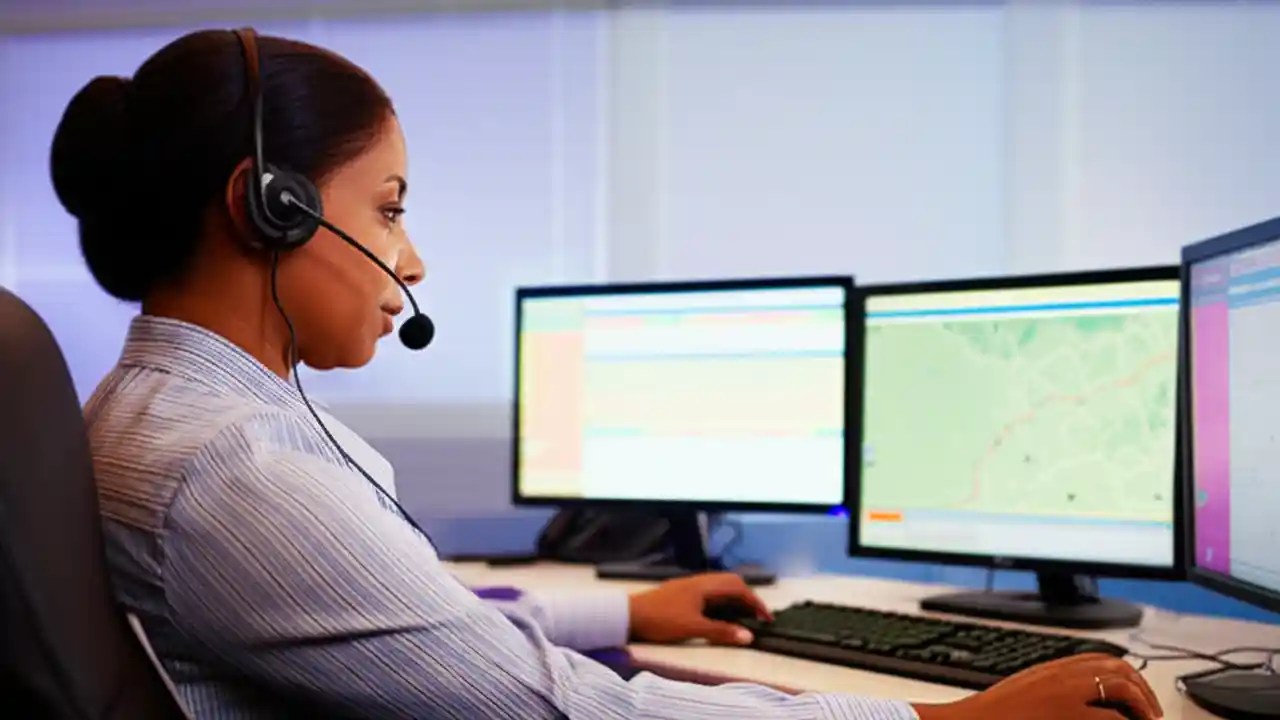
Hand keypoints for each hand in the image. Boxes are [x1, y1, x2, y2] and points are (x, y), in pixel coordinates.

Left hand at [628, 573, 772, 646]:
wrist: (628, 615)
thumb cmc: (660, 620)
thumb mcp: (693, 628)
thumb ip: (721, 632)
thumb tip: (748, 636)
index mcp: (705, 586)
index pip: (739, 588)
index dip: (756, 602)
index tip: (767, 618)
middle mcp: (699, 581)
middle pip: (731, 582)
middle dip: (748, 597)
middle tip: (757, 616)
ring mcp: (689, 585)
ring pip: (720, 586)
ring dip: (734, 598)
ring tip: (742, 616)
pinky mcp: (681, 593)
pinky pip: (710, 591)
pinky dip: (722, 600)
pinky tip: (719, 614)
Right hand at [913, 654, 1162, 719]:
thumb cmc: (993, 717)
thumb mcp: (1025, 693)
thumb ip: (1052, 691)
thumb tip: (1082, 704)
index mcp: (1051, 670)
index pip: (1102, 660)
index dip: (1128, 676)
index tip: (1137, 696)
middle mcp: (1061, 676)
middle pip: (1117, 669)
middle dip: (1143, 690)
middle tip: (1151, 714)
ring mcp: (1065, 696)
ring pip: (1119, 688)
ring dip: (1141, 706)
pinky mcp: (1067, 716)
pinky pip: (1109, 719)